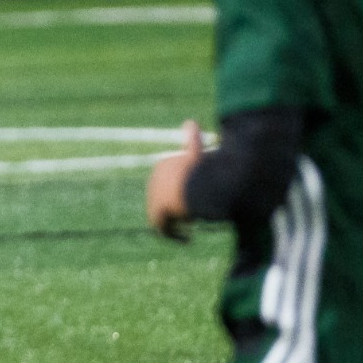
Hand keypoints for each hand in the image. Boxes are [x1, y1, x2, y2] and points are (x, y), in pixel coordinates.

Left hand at [145, 120, 203, 242]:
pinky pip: (164, 228)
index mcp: (163, 165)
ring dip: (178, 222)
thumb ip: (194, 142)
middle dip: (179, 210)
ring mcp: (155, 195)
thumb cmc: (208, 165)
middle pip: (165, 201)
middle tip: (196, 217)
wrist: (204, 180)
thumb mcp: (201, 152)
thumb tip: (190, 122)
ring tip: (192, 225)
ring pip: (165, 215)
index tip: (195, 205)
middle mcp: (154, 179)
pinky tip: (188, 240)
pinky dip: (175, 236)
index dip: (180, 197)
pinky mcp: (158, 211)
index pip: (168, 186)